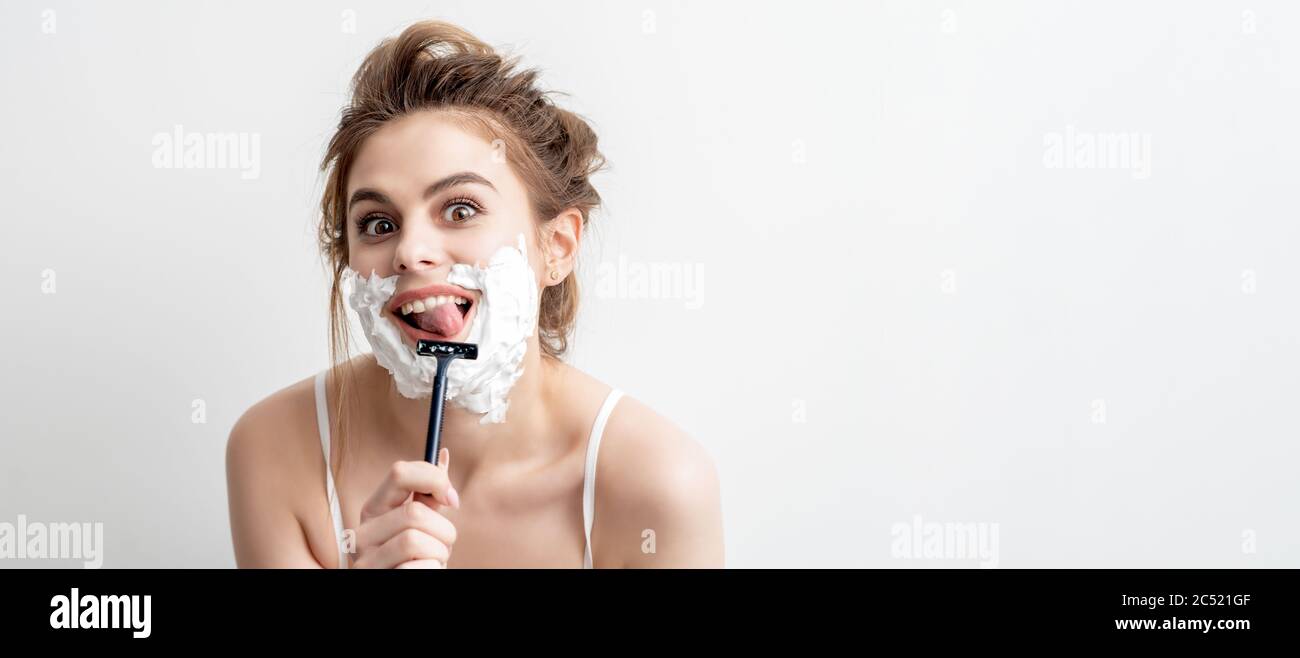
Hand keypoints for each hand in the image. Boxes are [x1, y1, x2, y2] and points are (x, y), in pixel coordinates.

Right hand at [351, 447, 459, 568]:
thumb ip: (429, 494)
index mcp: (373, 510)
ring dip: (439, 554)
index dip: (434, 479)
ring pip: (417, 541)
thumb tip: (443, 454)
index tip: (451, 499)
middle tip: (442, 544)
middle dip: (443, 531)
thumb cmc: (411, 558)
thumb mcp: (418, 524)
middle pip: (415, 512)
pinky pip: (421, 568)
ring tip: (432, 561)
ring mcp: (365, 560)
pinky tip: (423, 573)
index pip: (399, 472)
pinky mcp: (376, 579)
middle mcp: (361, 533)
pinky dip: (433, 571)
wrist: (397, 585)